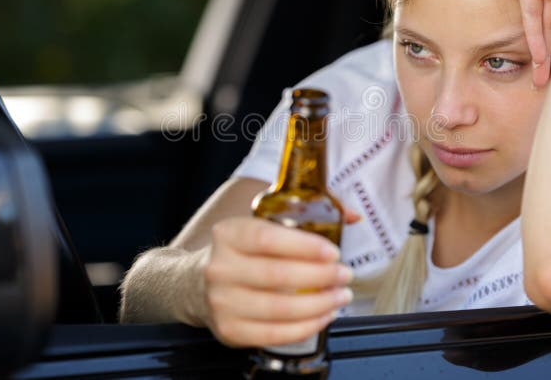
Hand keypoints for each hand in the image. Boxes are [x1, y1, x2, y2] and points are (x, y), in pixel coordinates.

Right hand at [202, 216, 354, 347]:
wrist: (198, 284)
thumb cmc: (243, 253)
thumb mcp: (262, 225)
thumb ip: (305, 217)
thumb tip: (352, 215)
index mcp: (228, 234)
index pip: (268, 239)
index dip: (304, 246)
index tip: (333, 252)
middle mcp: (220, 268)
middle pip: (277, 275)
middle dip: (320, 277)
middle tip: (344, 275)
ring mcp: (222, 302)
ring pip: (279, 308)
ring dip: (319, 304)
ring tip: (340, 296)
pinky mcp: (229, 330)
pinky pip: (275, 334)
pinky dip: (306, 327)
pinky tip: (323, 316)